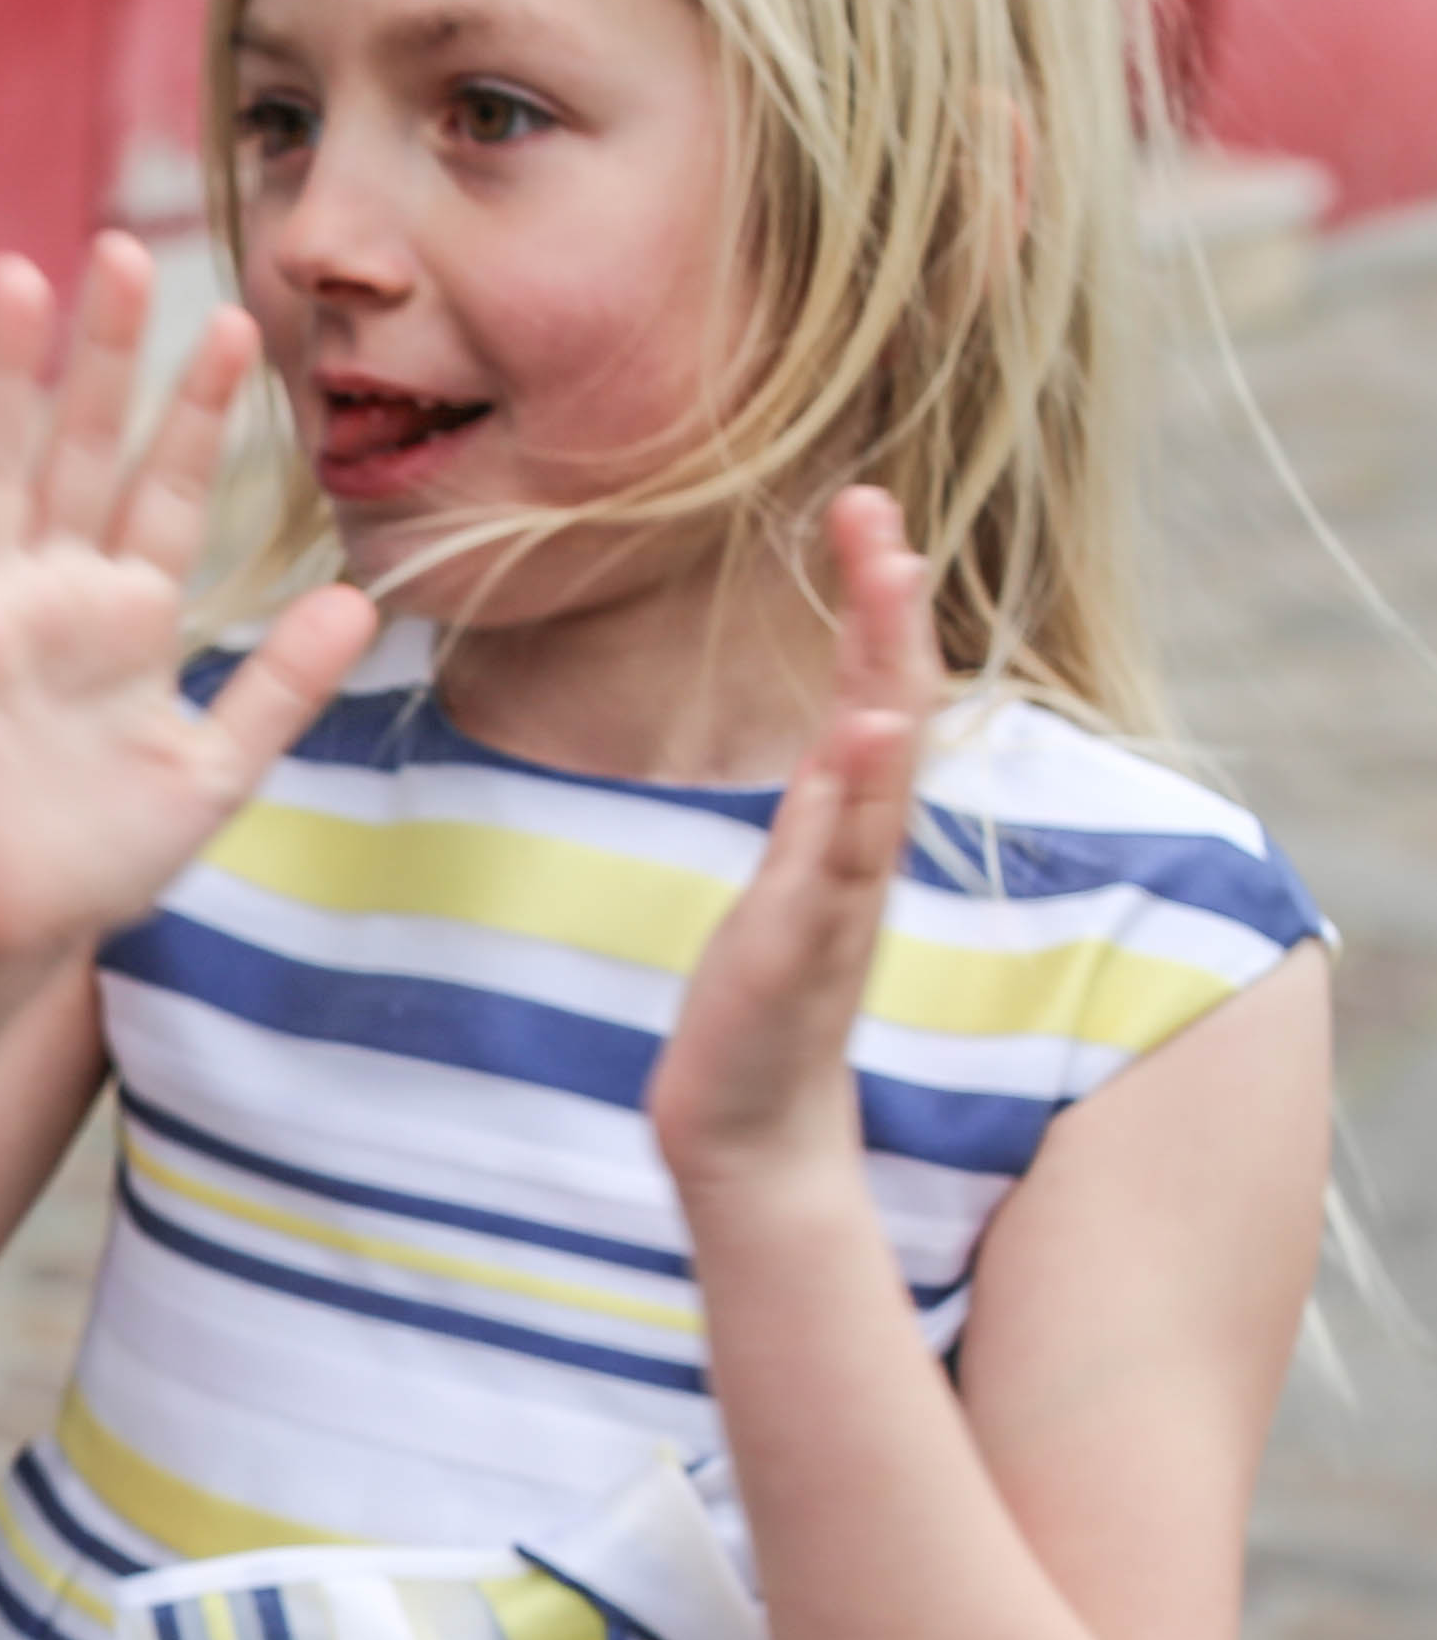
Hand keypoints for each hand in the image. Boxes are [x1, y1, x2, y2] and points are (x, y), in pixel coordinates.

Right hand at [0, 238, 377, 987]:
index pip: (166, 486)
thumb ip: (283, 683)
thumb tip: (363, 595)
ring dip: (5, 382)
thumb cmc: (107, 853)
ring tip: (17, 279)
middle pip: (82, 450)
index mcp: (128, 611)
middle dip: (104, 355)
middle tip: (123, 249)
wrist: (14, 933)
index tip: (239, 319)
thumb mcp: (219, 767)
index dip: (196, 408)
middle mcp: (53, 592)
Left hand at [648, 488, 934, 1193]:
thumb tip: (844, 725)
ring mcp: (834, 904)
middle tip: (878, 511)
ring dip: (881, 676)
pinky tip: (854, 740)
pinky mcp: (798, 960)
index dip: (874, 605)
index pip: (872, 694)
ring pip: (876, 777)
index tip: (863, 508)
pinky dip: (849, 805)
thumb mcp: (787, 879)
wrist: (750, 1131)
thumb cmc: (761, 1005)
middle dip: (886, 611)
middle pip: (889, 711)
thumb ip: (820, 806)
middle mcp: (855, 854)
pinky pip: (833, 871)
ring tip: (889, 583)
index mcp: (840, 829)